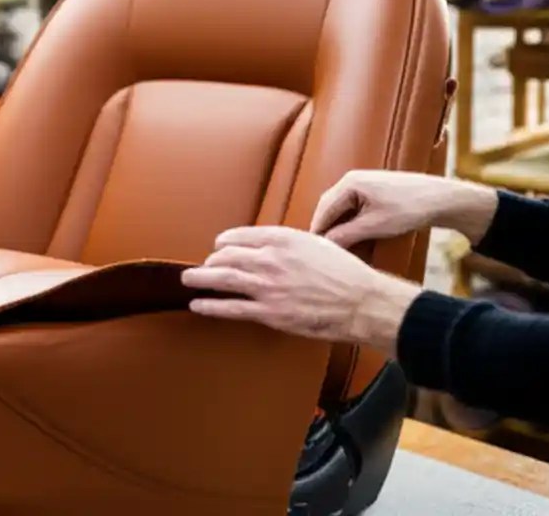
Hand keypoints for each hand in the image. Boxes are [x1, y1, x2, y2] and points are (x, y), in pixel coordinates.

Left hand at [182, 226, 419, 355]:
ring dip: (200, 278)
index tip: (218, 246)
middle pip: (226, 256)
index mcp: (282, 238)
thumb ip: (289, 244)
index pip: (240, 236)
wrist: (360, 301)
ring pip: (222, 279)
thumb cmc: (345, 273)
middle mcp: (270, 258)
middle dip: (211, 262)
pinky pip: (230, 308)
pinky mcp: (269, 312)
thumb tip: (272, 247)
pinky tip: (198, 304)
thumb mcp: (316, 244)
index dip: (224, 242)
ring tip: (187, 279)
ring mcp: (267, 286)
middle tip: (204, 266)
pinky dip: (210, 306)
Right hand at [310, 171, 497, 248]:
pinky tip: (351, 238)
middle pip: (329, 209)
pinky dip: (348, 223)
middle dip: (325, 230)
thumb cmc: (410, 209)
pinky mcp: (372, 191)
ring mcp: (362, 184)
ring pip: (340, 210)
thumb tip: (324, 247)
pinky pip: (351, 208)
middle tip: (321, 254)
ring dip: (337, 228)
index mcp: (349, 183)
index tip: (312, 253)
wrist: (442, 198)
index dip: (316, 233)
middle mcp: (352, 180)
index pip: (322, 211)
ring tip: (336, 249)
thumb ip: (346, 236)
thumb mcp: (375, 226)